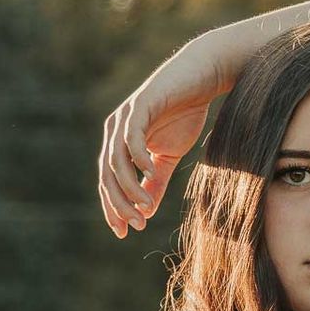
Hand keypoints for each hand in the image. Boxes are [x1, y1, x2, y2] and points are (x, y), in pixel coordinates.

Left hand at [98, 31, 220, 238]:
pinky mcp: (141, 104)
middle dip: (120, 203)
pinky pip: (132, 137)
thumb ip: (155, 182)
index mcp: (119, 144)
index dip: (114, 208)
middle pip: (108, 175)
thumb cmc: (184, 114)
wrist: (201, 77)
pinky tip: (151, 174)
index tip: (125, 233)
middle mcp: (116, 130)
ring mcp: (126, 116)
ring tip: (146, 206)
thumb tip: (146, 211)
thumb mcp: (169, 157)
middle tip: (137, 224)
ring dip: (130, 188)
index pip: (109, 182)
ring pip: (116, 160)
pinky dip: (138, 158)